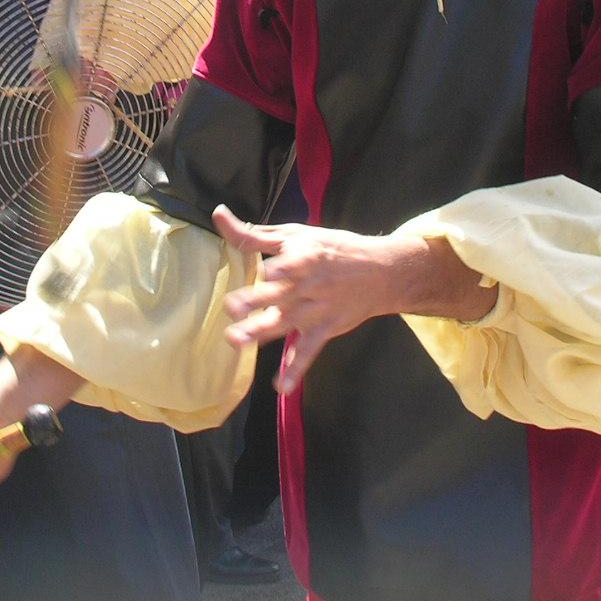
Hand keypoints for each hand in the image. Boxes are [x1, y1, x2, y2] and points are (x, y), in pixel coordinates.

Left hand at [216, 206, 492, 394]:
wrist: (381, 272)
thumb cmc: (330, 249)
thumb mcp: (295, 234)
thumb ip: (254, 233)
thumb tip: (218, 214)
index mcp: (304, 257)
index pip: (291, 263)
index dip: (281, 268)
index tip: (268, 273)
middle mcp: (308, 285)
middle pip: (280, 294)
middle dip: (257, 301)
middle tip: (234, 308)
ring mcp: (316, 310)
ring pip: (286, 322)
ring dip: (262, 331)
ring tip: (237, 339)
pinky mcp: (323, 330)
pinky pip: (308, 352)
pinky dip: (295, 370)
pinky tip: (280, 386)